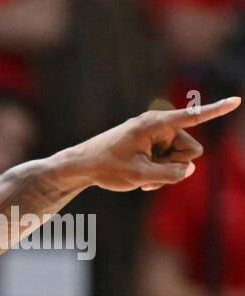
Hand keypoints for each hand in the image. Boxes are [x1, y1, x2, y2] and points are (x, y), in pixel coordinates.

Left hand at [62, 97, 240, 191]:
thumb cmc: (106, 167)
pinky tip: (141, 180)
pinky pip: (169, 161)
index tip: (237, 101)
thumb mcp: (140, 176)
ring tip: (142, 179)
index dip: (216, 110)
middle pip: (190, 150)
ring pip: (180, 158)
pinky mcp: (152, 145)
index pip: (192, 116)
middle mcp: (159, 125)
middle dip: (177, 166)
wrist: (81, 166)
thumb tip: (190, 170)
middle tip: (150, 175)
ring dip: (166, 172)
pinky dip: (159, 172)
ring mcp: (156, 135)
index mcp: (156, 124)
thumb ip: (170, 175)